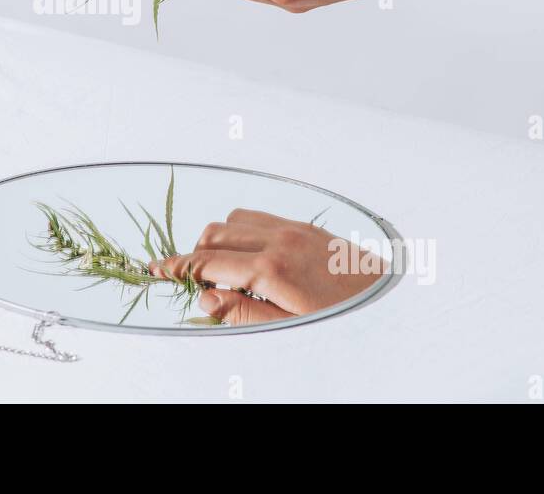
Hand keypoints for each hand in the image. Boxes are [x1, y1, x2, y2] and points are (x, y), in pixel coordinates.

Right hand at [148, 208, 384, 325]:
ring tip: (226, 271)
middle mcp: (278, 239)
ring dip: (220, 240)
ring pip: (233, 219)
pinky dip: (243, 231)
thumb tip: (205, 299)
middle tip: (197, 281)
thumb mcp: (289, 327)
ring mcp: (291, 227)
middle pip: (214, 233)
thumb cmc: (340, 318)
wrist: (388, 296)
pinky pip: (258, 216)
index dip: (176, 266)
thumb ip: (243, 313)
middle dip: (196, 253)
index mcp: (270, 269)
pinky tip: (251, 256)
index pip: (207, 262)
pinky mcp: (304, 224)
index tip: (155, 269)